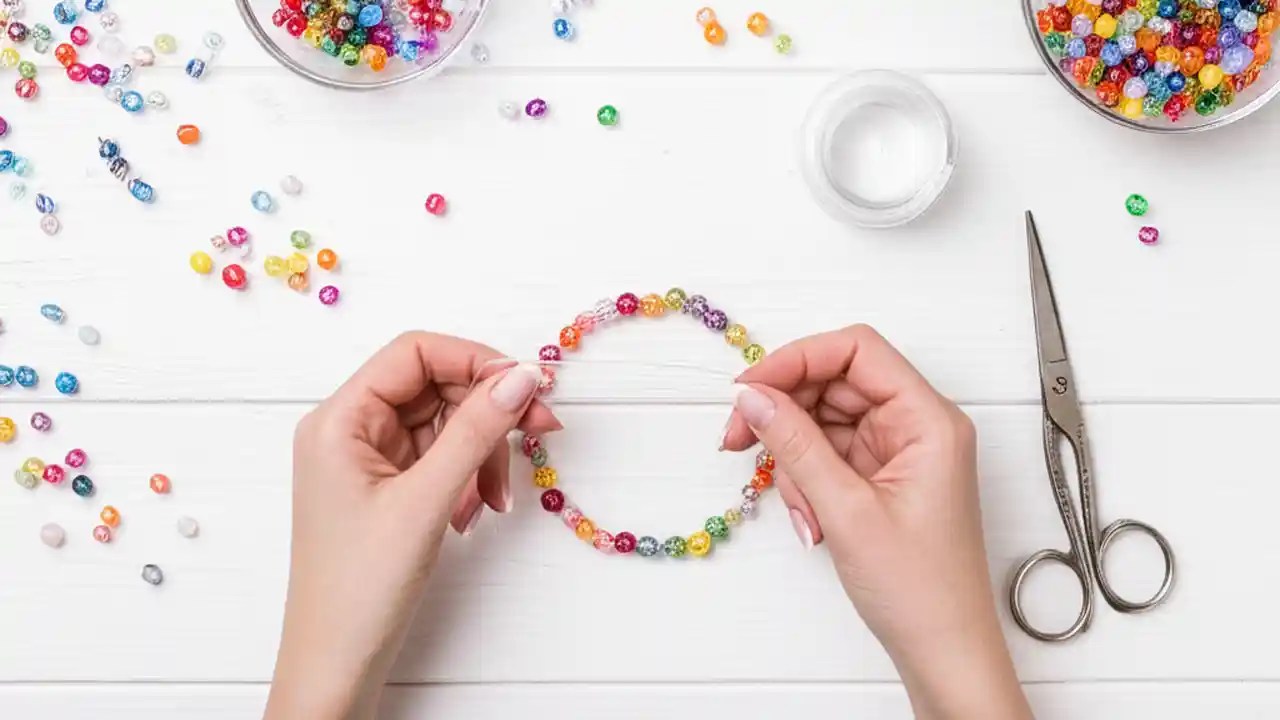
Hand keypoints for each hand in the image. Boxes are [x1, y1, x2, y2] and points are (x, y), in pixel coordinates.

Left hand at [265, 332, 558, 719]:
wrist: (337, 664)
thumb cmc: (358, 589)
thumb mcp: (426, 501)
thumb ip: (476, 431)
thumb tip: (521, 376)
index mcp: (338, 420)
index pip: (414, 354)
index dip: (475, 360)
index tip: (527, 385)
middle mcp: (350, 430)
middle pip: (436, 386)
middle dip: (488, 412)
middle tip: (540, 433)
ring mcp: (369, 459)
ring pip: (446, 423)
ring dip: (483, 453)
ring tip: (495, 499)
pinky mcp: (387, 487)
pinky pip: (441, 458)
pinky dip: (469, 476)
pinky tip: (476, 511)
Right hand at [722, 325, 1030, 719]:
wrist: (944, 653)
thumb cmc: (922, 590)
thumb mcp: (846, 510)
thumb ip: (795, 445)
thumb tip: (752, 397)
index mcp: (929, 420)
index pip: (857, 350)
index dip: (797, 359)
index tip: (750, 389)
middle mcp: (917, 426)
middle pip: (834, 383)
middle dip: (784, 412)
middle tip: (738, 442)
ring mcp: (898, 451)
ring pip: (823, 421)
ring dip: (794, 458)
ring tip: (801, 510)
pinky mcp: (880, 477)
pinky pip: (827, 454)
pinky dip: (806, 480)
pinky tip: (810, 518)